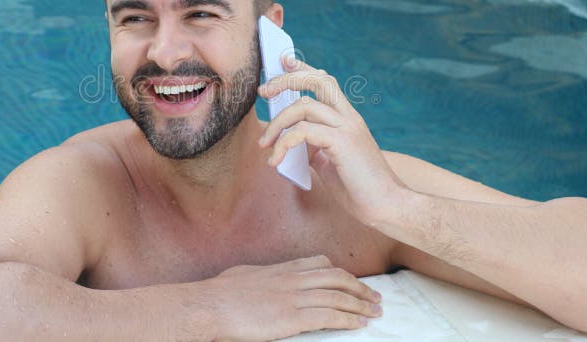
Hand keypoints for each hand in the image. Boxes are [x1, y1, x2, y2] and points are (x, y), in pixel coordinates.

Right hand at [206, 255, 381, 340]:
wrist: (211, 305)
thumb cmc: (220, 294)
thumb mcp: (245, 275)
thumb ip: (262, 277)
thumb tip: (263, 280)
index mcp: (281, 269)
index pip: (319, 263)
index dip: (340, 272)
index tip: (352, 280)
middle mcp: (292, 279)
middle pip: (336, 277)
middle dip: (359, 287)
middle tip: (375, 297)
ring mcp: (294, 297)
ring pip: (338, 296)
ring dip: (361, 304)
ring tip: (375, 312)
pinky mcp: (293, 317)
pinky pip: (329, 316)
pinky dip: (348, 319)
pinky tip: (359, 324)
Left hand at [258, 56, 406, 222]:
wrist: (388, 206)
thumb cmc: (360, 188)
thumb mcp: (330, 162)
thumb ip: (313, 147)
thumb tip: (289, 141)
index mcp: (348, 119)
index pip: (326, 81)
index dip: (304, 68)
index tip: (284, 61)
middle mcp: (350, 118)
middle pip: (318, 80)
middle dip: (287, 80)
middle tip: (263, 91)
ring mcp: (348, 128)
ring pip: (304, 106)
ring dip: (277, 123)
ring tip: (264, 144)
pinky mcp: (343, 142)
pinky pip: (303, 131)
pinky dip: (283, 143)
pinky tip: (275, 161)